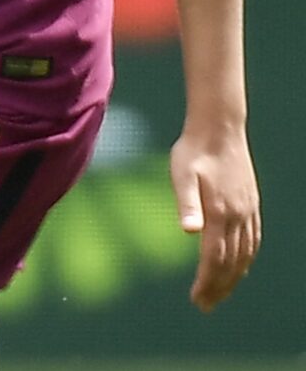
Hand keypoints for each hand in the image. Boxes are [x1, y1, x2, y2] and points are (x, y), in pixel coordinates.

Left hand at [172, 125, 260, 309]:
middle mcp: (239, 217)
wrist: (220, 129)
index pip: (215, 259)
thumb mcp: (181, 173)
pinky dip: (247, 259)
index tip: (197, 299)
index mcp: (220, 213)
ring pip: (245, 255)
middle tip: (204, 306)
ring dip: (233, 277)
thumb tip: (189, 231)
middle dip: (219, 287)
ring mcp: (248, 211)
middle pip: (232, 263)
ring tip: (219, 294)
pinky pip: (253, 241)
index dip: (207, 282)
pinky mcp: (251, 205)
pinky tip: (240, 266)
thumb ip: (186, 202)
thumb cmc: (193, 151)